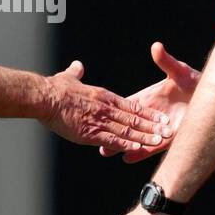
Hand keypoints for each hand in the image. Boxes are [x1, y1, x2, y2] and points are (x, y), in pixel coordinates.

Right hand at [44, 60, 171, 154]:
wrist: (46, 97)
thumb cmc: (55, 88)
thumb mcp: (69, 77)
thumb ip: (76, 73)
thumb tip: (77, 66)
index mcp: (103, 96)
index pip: (131, 105)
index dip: (147, 112)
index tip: (159, 116)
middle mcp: (106, 108)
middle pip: (134, 118)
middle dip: (153, 125)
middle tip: (168, 129)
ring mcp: (100, 121)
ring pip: (128, 130)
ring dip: (145, 136)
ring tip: (160, 140)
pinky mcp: (91, 132)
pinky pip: (114, 139)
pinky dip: (127, 144)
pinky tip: (139, 148)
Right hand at [100, 42, 199, 162]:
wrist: (214, 97)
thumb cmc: (196, 81)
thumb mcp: (179, 71)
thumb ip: (166, 61)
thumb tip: (156, 46)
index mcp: (149, 98)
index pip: (128, 105)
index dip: (114, 110)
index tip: (97, 113)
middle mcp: (152, 115)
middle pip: (128, 124)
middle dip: (112, 131)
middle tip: (93, 134)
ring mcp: (161, 128)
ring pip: (138, 138)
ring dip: (122, 144)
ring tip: (106, 151)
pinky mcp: (171, 139)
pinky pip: (154, 147)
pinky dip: (141, 152)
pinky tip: (128, 158)